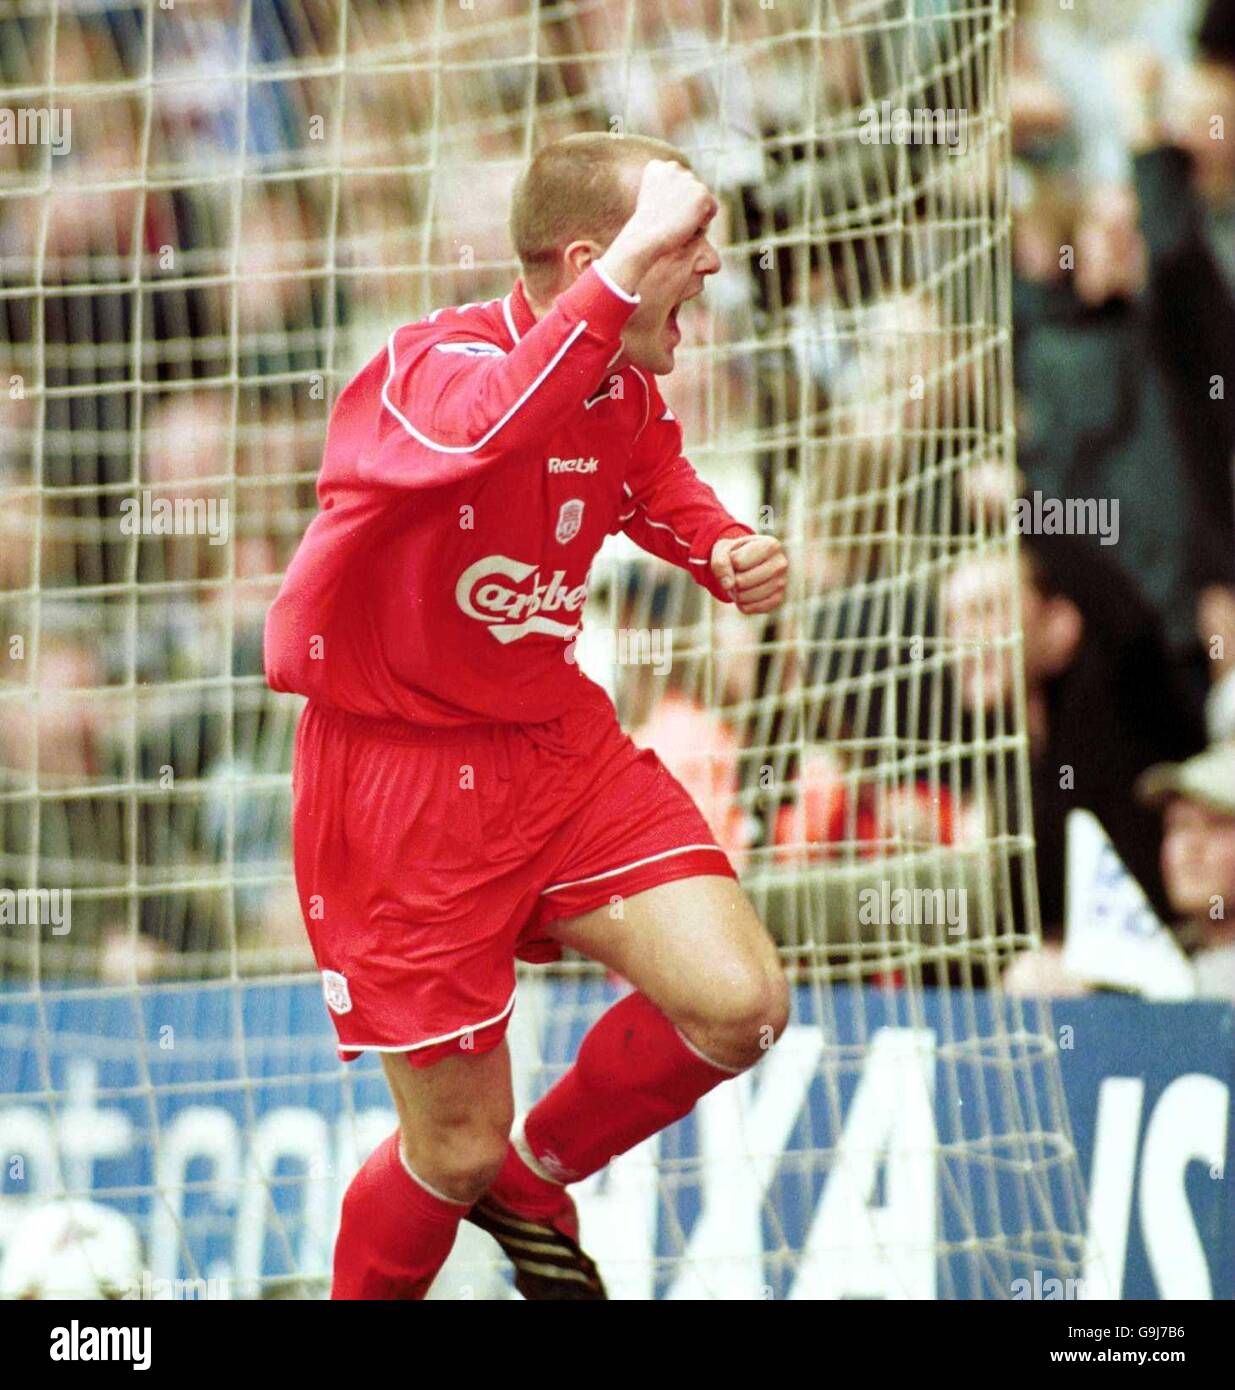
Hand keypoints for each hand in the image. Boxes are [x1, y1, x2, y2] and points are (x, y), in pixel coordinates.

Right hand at [598, 160, 717, 292]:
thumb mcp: (650, 202)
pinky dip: (704, 221)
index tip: (661, 212)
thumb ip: (666, 191)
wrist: (647, 236)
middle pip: (691, 188)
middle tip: (671, 221)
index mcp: (656, 166)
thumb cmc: (646, 228)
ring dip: (695, 213)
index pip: (677, 182)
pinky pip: (713, 208)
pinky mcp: (702, 193)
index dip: (673, 201)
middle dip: (686, 205)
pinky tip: (688, 226)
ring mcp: (689, 179)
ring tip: (678, 224)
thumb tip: (684, 194)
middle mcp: (673, 167)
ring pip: (702, 198)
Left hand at [711, 533, 787, 614]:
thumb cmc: (736, 553)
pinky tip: (746, 592)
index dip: (730, 562)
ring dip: (735, 592)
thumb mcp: (723, 550)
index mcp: (771, 545)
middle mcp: (780, 564)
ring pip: (744, 597)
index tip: (736, 558)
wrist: (748, 562)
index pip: (738, 563)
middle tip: (737, 573)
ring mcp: (781, 583)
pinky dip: (740, 603)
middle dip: (732, 579)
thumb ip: (720, 563)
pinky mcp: (778, 600)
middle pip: (741, 582)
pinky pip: (748, 608)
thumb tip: (728, 585)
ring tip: (741, 582)